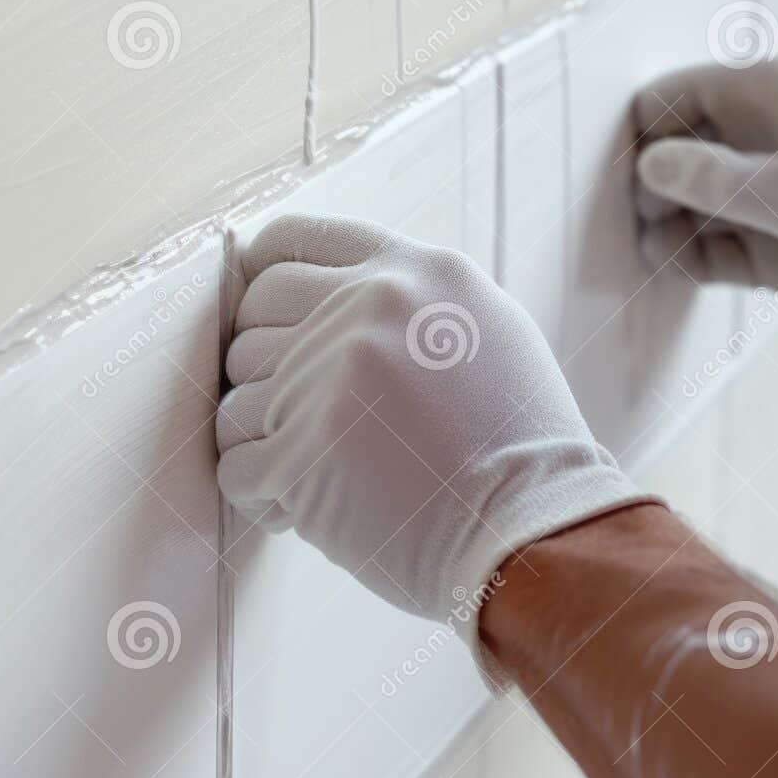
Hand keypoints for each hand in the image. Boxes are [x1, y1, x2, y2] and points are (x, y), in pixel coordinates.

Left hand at [216, 214, 655, 653]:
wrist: (540, 533)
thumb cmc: (518, 453)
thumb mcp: (487, 334)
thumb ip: (410, 306)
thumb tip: (329, 302)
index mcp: (415, 273)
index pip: (288, 244)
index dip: (257, 291)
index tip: (258, 325)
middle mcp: (372, 309)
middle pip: (249, 327)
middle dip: (262, 382)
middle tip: (305, 427)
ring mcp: (335, 377)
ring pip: (237, 404)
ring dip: (265, 449)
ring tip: (319, 478)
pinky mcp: (306, 452)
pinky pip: (237, 467)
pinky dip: (263, 499)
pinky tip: (308, 511)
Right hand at [633, 54, 777, 306]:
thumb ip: (710, 179)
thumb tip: (647, 167)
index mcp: (757, 95)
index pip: (665, 101)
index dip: (634, 139)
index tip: (618, 184)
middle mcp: (748, 139)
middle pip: (664, 155)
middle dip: (637, 189)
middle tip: (621, 226)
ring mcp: (755, 192)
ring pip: (679, 205)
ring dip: (655, 229)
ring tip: (640, 252)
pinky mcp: (763, 241)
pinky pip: (703, 248)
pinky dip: (681, 259)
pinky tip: (668, 269)